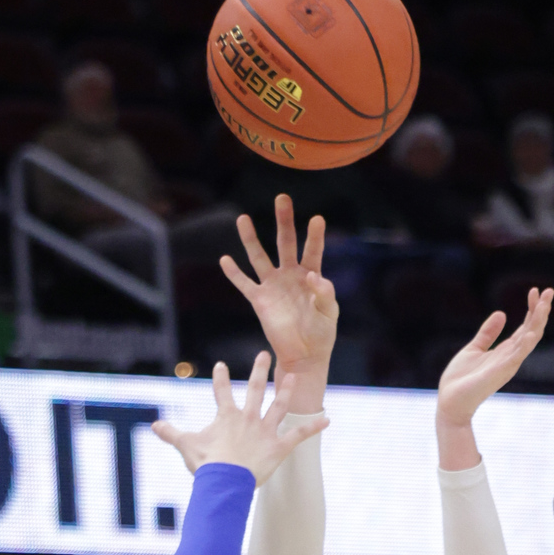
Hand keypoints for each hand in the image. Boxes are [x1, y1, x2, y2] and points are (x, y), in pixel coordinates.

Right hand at [153, 353, 327, 486]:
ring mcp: (265, 430)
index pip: (221, 391)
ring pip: (278, 406)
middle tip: (263, 354)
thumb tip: (154, 425)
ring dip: (286, 390)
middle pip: (254, 389)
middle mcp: (248, 417)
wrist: (225, 481)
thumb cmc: (206, 465)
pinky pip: (299, 434)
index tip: (220, 365)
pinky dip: (314, 427)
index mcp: (227, 416)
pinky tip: (328, 419)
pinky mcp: (279, 446)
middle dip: (258, 370)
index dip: (219, 378)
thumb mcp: (187, 446)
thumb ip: (171, 433)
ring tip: (293, 376)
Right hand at [220, 195, 337, 379]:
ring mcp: (273, 286)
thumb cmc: (321, 333)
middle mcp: (290, 275)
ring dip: (250, 239)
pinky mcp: (260, 301)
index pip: (313, 250)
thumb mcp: (328, 313)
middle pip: (285, 242)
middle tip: (282, 198)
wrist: (304, 356)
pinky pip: (244, 284)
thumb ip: (324, 293)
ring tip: (242, 218)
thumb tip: (313, 276)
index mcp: (310, 275)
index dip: (314, 236)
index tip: (317, 219)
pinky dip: (234, 273)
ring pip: (259, 257)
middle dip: (283, 221)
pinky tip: (225, 259)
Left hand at [435, 289, 553, 429]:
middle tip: (550, 290)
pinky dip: (525, 345)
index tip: (534, 290)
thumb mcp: (474, 348)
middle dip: (541, 311)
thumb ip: (488, 333)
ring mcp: (507, 365)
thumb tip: (501, 313)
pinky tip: (531, 332)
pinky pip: (516, 357)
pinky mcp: (499, 372)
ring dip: (537, 322)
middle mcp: (511, 357)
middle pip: (533, 330)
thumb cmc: (461, 379)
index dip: (532, 308)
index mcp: (505, 351)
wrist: (450, 402)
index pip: (526, 327)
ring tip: (544, 305)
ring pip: (529, 340)